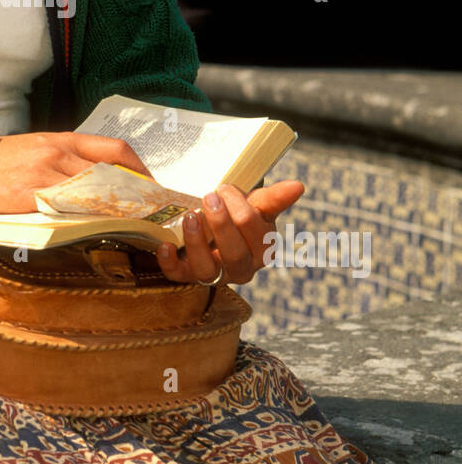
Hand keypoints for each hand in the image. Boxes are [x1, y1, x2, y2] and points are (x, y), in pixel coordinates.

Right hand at [0, 131, 151, 213]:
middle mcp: (59, 153)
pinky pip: (68, 206)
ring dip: (117, 208)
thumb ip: (69, 160)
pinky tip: (99, 227)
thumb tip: (100, 179)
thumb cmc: (4, 161)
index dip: (140, 168)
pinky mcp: (31, 195)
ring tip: (133, 222)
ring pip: (94, 191)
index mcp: (64, 139)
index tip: (152, 184)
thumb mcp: (40, 149)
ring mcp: (46, 174)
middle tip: (150, 209)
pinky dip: (88, 217)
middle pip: (111, 172)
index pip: (114, 149)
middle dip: (136, 192)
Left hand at [155, 179, 304, 285]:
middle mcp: (241, 268)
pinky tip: (165, 245)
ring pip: (208, 271)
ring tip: (189, 216)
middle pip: (235, 255)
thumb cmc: (239, 214)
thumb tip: (298, 186)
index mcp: (263, 249)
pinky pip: (178, 277)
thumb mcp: (256, 204)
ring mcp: (215, 275)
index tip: (225, 188)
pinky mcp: (188, 277)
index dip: (241, 209)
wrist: (215, 224)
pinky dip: (170, 263)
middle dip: (221, 225)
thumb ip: (274, 197)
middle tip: (209, 197)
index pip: (256, 233)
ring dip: (197, 244)